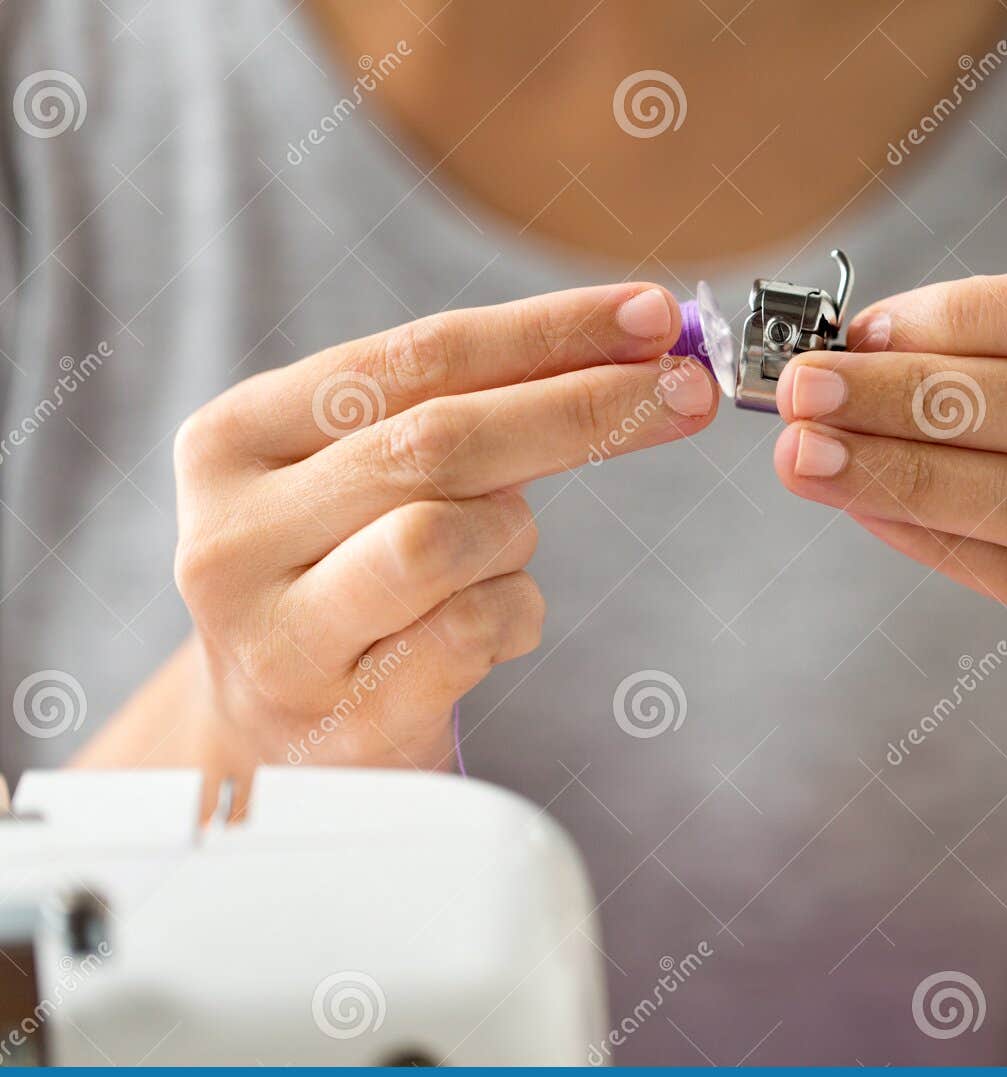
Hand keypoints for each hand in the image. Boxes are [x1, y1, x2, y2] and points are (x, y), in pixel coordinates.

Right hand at [173, 283, 714, 772]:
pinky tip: (491, 625)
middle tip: (688, 391)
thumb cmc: (346, 587)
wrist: (278, 746)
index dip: (547, 331)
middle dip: (584, 408)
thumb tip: (638, 345)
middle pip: (439, 440)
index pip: (416, 358)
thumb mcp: (364, 481)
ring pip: (446, 535)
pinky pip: (473, 631)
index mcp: (236, 441)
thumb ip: (464, 409)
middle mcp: (233, 532)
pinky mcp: (340, 718)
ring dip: (514, 538)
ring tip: (495, 560)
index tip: (652, 316)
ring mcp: (276, 635)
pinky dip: (514, 615)